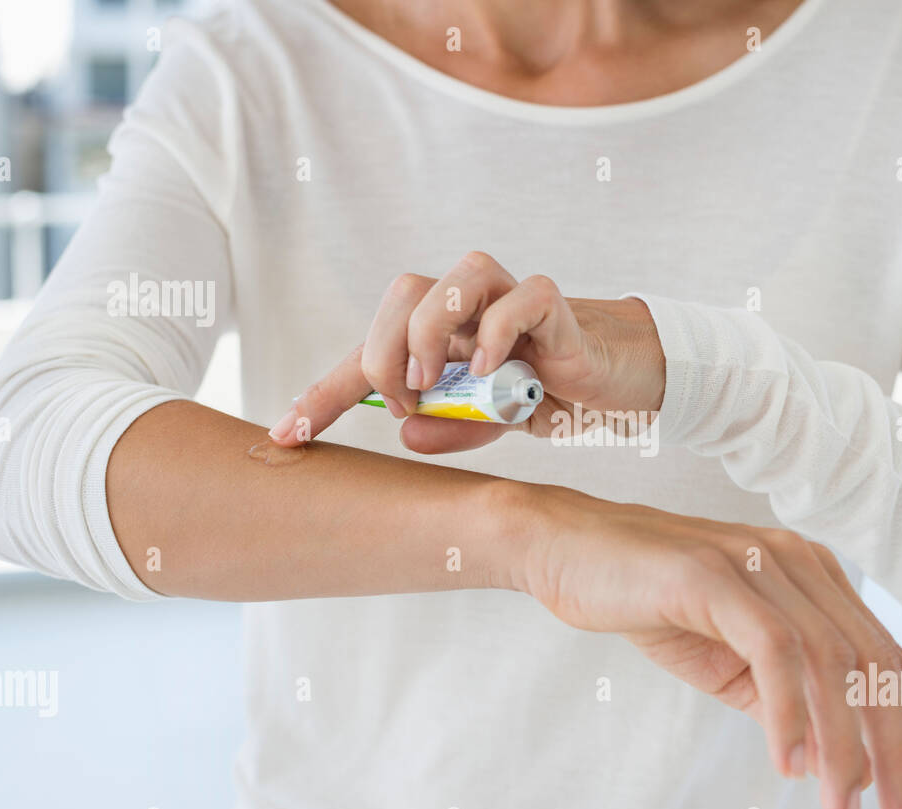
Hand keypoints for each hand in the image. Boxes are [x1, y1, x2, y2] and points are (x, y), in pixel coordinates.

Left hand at [269, 251, 664, 451]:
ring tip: (435, 382)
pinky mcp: (554, 306)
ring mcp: (509, 300)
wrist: (614, 381)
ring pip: (455, 279)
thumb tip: (405, 433)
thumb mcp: (488, 425)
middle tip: (405, 401)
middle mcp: (467, 309)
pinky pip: (523, 297)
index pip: (368, 356)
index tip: (287, 437)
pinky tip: (492, 368)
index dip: (323, 395)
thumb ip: (448, 428)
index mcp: (440, 337)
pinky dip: (500, 329)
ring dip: (432, 331)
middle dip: (384, 351)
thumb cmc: (545, 393)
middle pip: (403, 294)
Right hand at [510, 483, 901, 808]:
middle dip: (896, 750)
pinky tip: (789, 763)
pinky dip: (789, 712)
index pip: (887, 660)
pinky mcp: (716, 574)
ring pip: (832, 661)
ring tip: (843, 806)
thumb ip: (785, 700)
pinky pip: (773, 650)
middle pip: (874, 664)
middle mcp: (801, 562)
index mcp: (815, 576)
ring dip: (844, 744)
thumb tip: (838, 762)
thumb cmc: (650, 601)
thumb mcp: (730, 661)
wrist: (569, 550)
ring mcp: (759, 562)